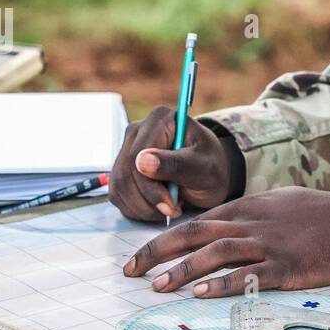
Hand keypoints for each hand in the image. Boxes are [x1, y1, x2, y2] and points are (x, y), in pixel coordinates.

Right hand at [109, 107, 238, 221]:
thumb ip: (176, 164)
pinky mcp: (122, 169)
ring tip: (169, 208)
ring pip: (119, 186)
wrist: (208, 176)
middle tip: (173, 211)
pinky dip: (136, 209)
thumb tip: (142, 162)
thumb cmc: (211, 167)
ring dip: (142, 208)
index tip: (170, 205)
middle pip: (125, 173)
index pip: (137, 156)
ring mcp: (126, 149)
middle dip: (148, 201)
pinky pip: (118, 195)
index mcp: (160, 119)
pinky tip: (158, 207)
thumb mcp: (204, 168)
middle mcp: (138, 131)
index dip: (150, 186)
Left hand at [122, 187, 329, 295]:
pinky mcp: (286, 267)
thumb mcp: (282, 202)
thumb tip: (227, 223)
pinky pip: (249, 276)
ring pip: (216, 252)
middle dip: (158, 252)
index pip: (196, 221)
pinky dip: (223, 284)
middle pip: (194, 234)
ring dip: (183, 269)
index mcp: (248, 207)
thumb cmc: (323, 215)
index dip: (163, 239)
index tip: (140, 257)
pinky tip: (201, 295)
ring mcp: (268, 245)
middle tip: (130, 271)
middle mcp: (251, 223)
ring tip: (158, 286)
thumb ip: (252, 212)